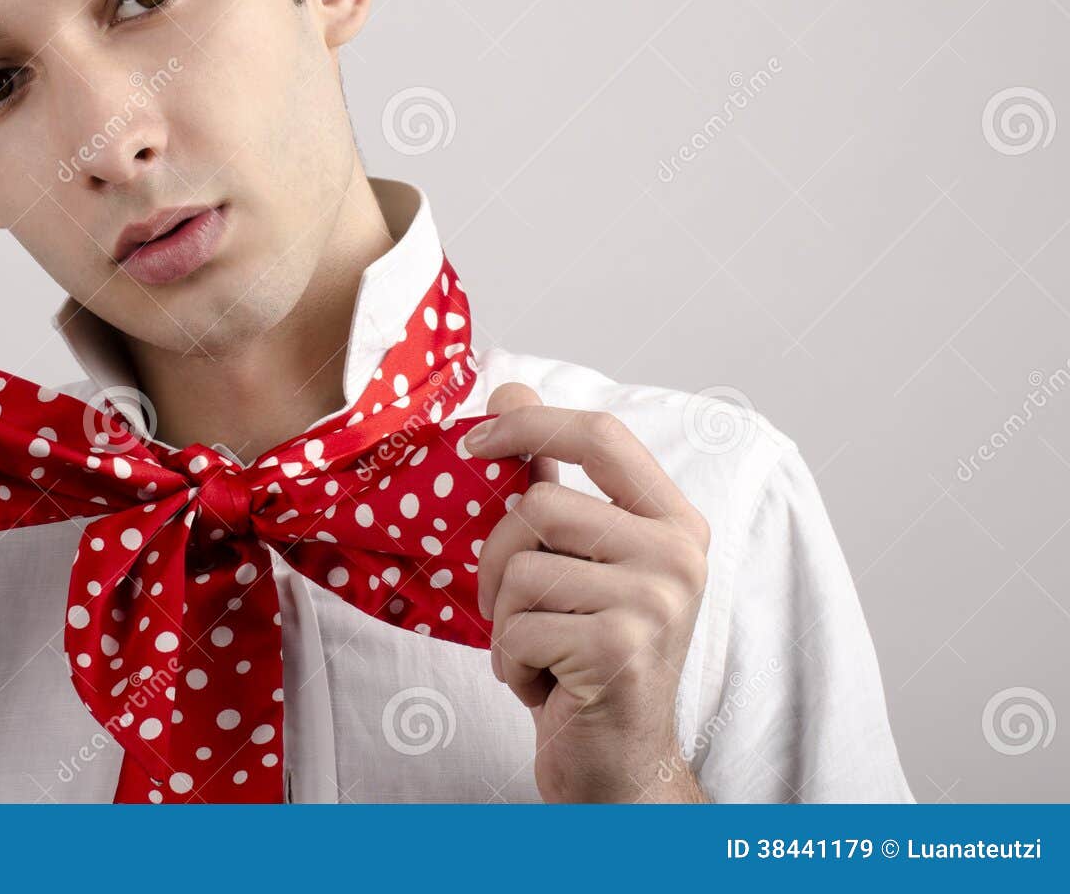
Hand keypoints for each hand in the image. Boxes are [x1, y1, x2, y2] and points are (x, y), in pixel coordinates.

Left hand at [465, 382, 710, 802]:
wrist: (618, 764)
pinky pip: (519, 630)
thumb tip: (509, 389)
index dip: (531, 424)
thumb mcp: (576, 563)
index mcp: (672, 521)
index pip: (602, 434)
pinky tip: (547, 687)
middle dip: (499, 563)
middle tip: (515, 609)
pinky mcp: (622, 652)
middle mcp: (677, 555)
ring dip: (506, 622)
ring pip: (522, 572)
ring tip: (540, 652)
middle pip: (540, 509)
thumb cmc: (588, 656)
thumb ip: (552, 481)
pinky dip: (511, 664)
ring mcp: (656, 603)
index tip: (476, 440)